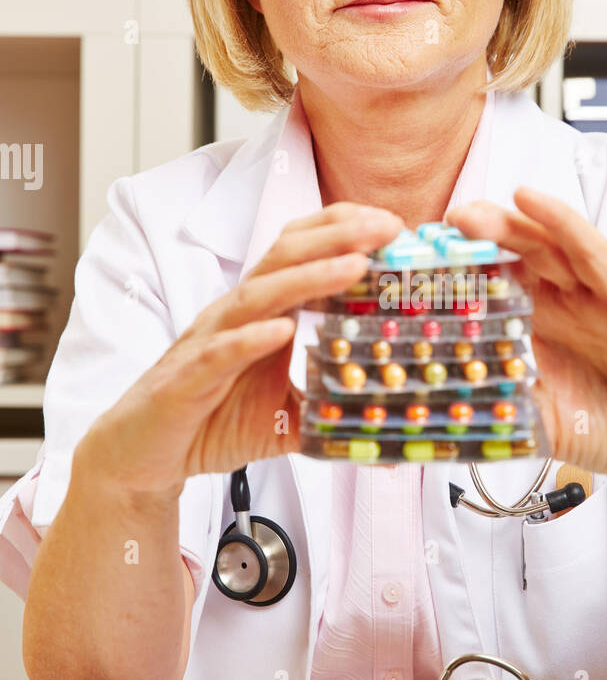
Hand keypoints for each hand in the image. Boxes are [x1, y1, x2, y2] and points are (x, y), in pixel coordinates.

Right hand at [79, 202, 403, 497]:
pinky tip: (282, 330)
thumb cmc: (212, 419)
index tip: (389, 225)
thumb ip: (329, 403)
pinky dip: (251, 339)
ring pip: (260, 297)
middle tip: (386, 228)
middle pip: (285, 259)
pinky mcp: (186, 379)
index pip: (299, 253)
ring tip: (354, 265)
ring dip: (309, 277)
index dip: (340, 232)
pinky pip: (220, 353)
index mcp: (259, 312)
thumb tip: (385, 413)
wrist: (144, 454)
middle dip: (337, 239)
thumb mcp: (287, 413)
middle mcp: (235, 315)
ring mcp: (209, 342)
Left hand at [446, 187, 606, 486]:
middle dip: (504, 228)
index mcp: (549, 313)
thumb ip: (504, 401)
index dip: (479, 250)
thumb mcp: (539, 418)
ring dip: (560, 224)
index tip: (441, 240)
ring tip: (527, 198)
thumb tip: (450, 397)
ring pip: (591, 256)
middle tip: (467, 217)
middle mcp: (583, 301)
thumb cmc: (600, 427)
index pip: (511, 266)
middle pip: (542, 250)